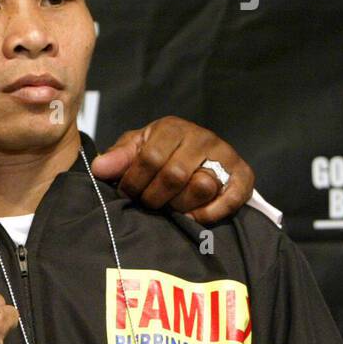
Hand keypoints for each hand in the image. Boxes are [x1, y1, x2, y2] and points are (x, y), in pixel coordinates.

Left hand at [90, 116, 254, 222]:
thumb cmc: (161, 151)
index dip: (134, 181)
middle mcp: (202, 137)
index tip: (126, 192)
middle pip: (173, 175)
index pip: (150, 158)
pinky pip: (229, 199)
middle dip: (153, 197)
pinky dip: (209, 212)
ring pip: (200, 186)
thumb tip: (99, 168)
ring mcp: (225, 155)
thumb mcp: (137, 148)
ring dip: (179, 205)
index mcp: (172, 128)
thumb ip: (118, 157)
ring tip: (168, 207)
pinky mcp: (243, 176)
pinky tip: (192, 216)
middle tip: (146, 203)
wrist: (200, 153)